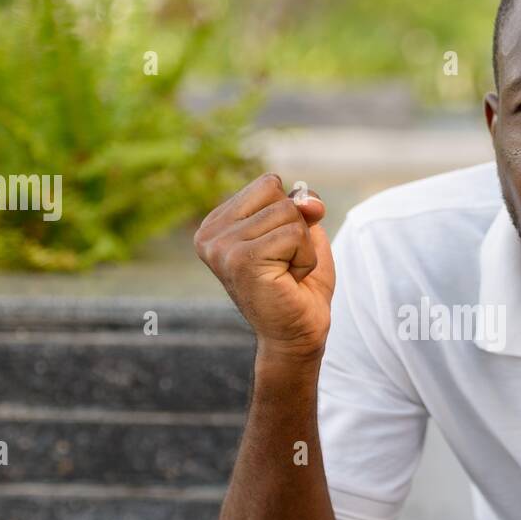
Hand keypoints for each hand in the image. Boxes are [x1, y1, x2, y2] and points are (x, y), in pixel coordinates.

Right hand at [194, 172, 333, 361]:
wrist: (298, 334)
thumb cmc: (298, 286)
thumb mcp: (303, 233)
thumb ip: (303, 206)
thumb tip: (309, 200)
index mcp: (217, 224)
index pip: (268, 185)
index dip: (290, 215)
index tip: (279, 250)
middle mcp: (211, 235)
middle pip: (278, 197)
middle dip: (297, 231)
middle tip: (284, 266)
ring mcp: (222, 248)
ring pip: (289, 215)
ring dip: (302, 248)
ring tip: (285, 274)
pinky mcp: (240, 261)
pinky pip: (295, 235)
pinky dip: (304, 260)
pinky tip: (288, 281)